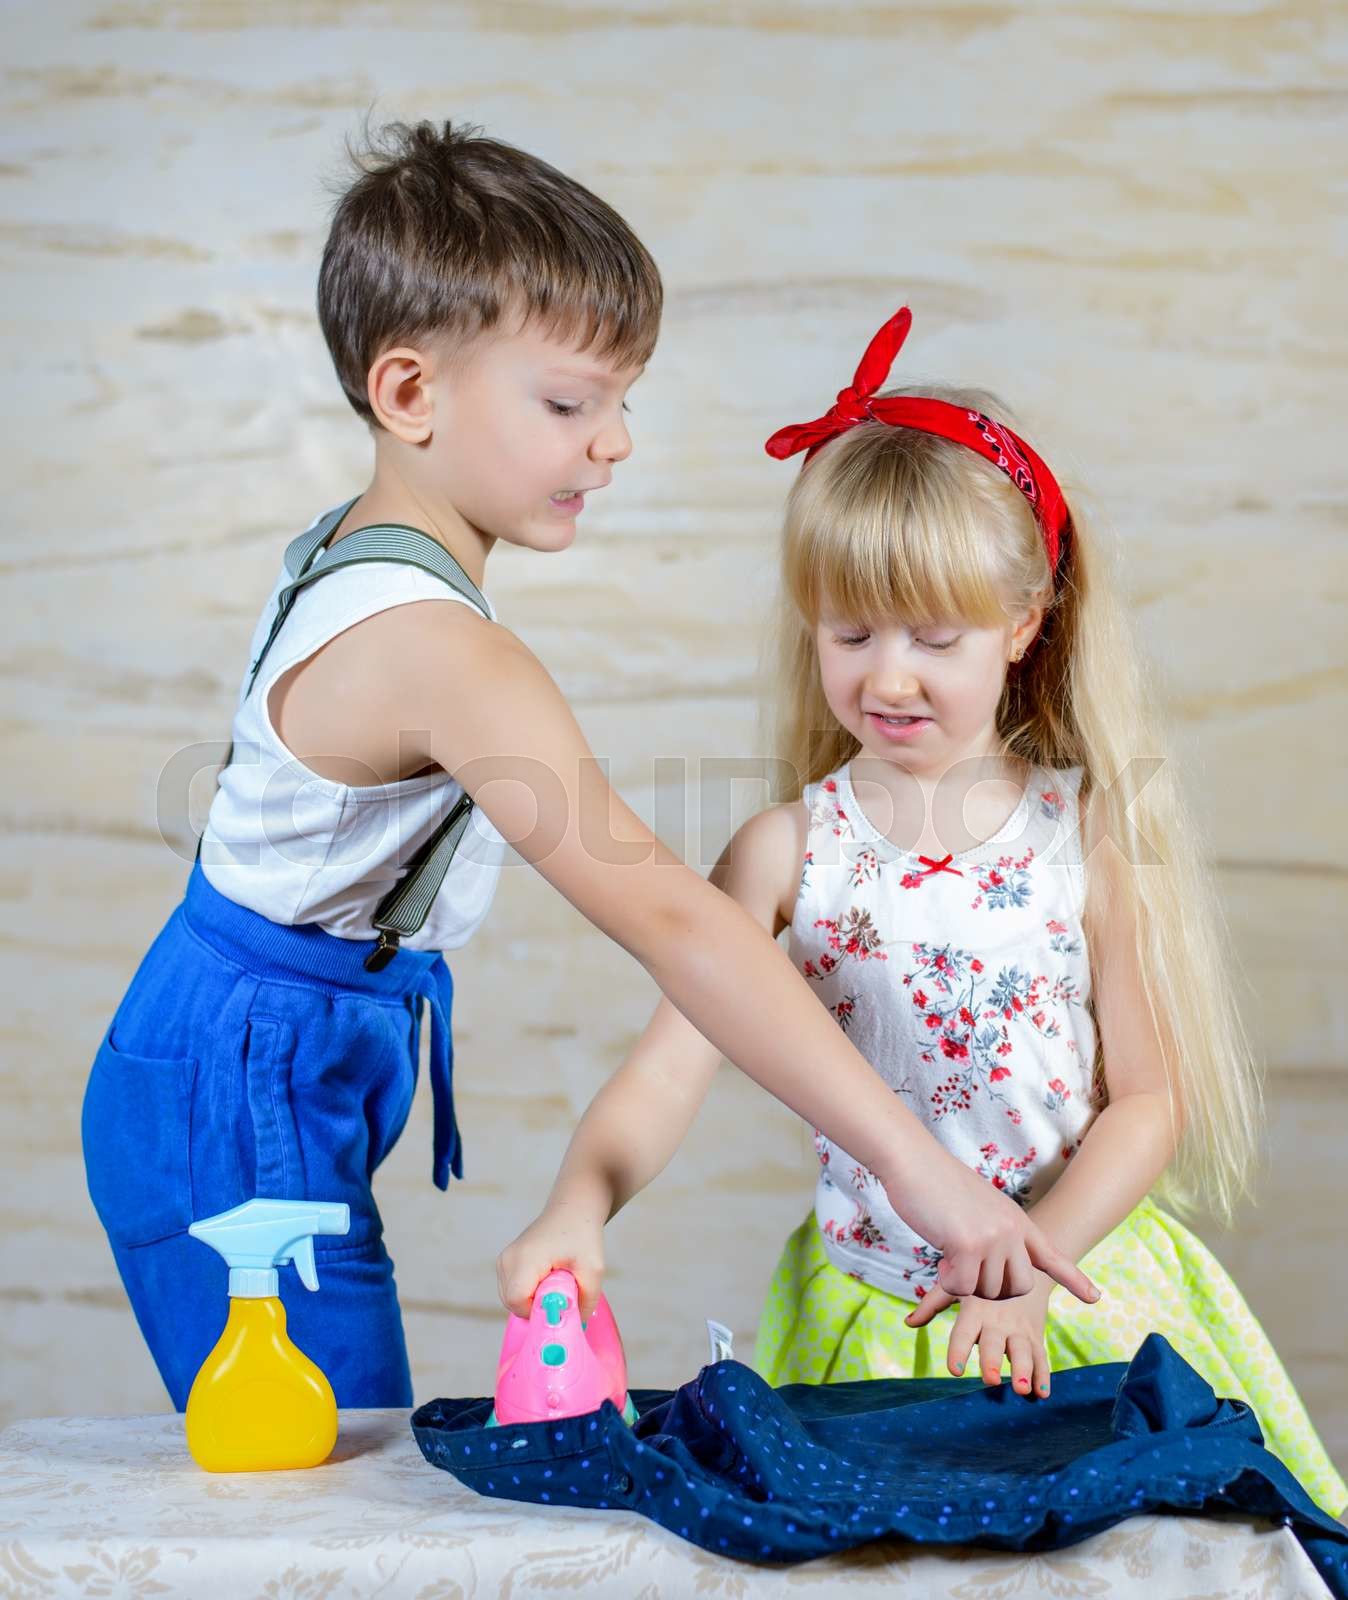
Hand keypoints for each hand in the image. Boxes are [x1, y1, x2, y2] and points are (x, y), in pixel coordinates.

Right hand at [496, 1204, 605, 1321]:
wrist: (573, 1210)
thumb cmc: (583, 1235)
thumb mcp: (593, 1269)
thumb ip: (585, 1301)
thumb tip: (574, 1326)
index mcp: (525, 1258)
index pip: (516, 1301)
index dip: (536, 1311)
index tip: (558, 1302)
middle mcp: (508, 1259)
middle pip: (511, 1303)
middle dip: (535, 1307)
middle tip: (560, 1293)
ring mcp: (504, 1259)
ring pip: (510, 1298)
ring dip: (532, 1300)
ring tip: (554, 1282)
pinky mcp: (506, 1261)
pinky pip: (512, 1289)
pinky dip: (528, 1292)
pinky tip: (546, 1279)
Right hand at [879, 1148, 1100, 1305]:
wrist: (914, 1160)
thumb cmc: (936, 1183)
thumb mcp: (978, 1206)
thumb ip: (992, 1233)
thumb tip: (988, 1263)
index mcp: (1016, 1220)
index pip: (1051, 1255)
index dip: (1073, 1279)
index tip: (1094, 1298)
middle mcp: (1011, 1231)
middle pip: (1018, 1287)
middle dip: (992, 1289)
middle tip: (966, 1270)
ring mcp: (993, 1238)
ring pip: (988, 1291)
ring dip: (965, 1283)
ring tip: (949, 1257)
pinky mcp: (968, 1246)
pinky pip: (963, 1289)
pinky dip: (949, 1284)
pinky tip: (940, 1264)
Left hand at [906, 1273, 1054, 1398]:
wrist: (1025, 1264)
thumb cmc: (982, 1280)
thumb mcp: (957, 1287)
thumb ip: (932, 1305)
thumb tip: (908, 1323)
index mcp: (974, 1309)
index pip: (963, 1331)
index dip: (958, 1349)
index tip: (954, 1369)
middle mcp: (997, 1320)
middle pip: (993, 1343)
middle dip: (993, 1361)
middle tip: (991, 1380)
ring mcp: (1019, 1328)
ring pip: (1022, 1351)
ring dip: (1023, 1370)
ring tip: (1021, 1389)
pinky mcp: (1036, 1334)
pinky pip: (1041, 1355)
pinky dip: (1044, 1374)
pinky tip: (1042, 1393)